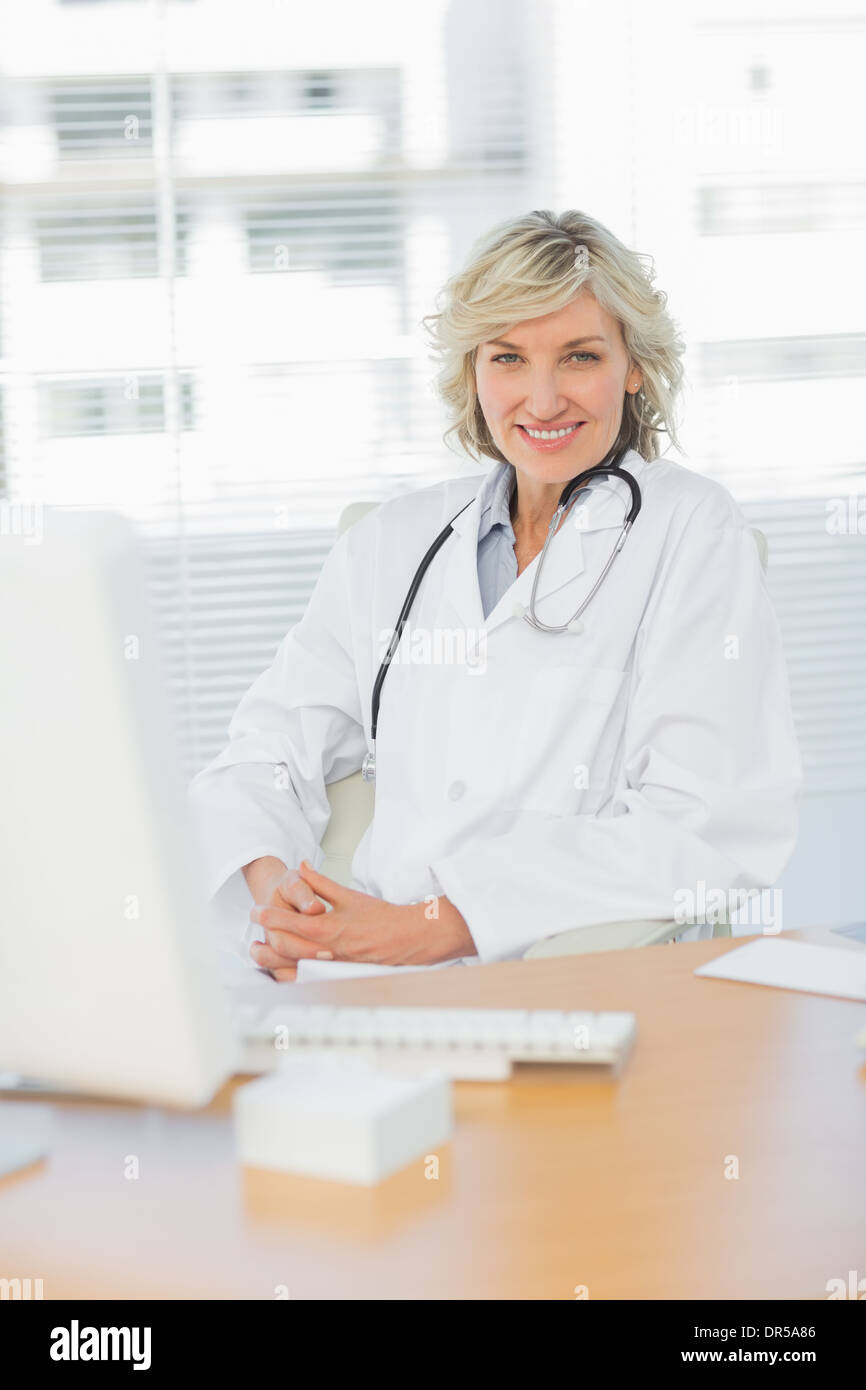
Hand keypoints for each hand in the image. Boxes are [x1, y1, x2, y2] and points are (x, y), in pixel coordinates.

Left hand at [249, 860, 476, 980]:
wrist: (407, 938)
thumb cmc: (380, 916)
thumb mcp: (349, 895)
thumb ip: (322, 882)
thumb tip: (303, 865)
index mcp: (331, 927)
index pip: (292, 922)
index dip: (270, 916)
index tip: (256, 910)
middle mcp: (329, 951)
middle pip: (287, 947)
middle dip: (265, 936)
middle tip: (252, 927)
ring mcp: (331, 967)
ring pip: (293, 968)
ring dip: (271, 960)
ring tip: (258, 950)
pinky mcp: (336, 977)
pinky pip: (306, 981)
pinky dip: (289, 977)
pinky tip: (278, 970)